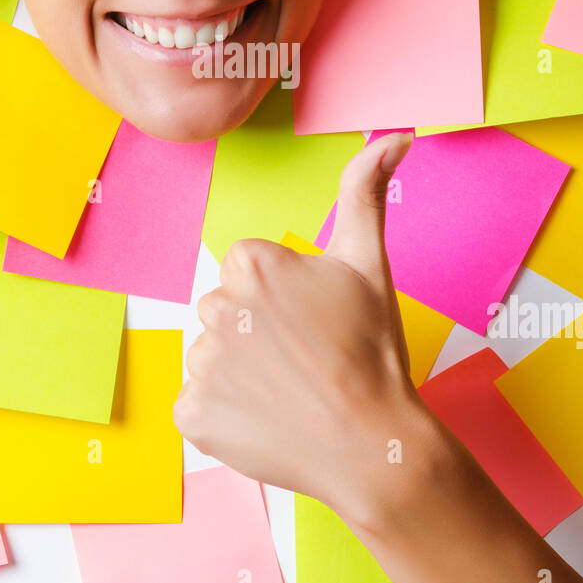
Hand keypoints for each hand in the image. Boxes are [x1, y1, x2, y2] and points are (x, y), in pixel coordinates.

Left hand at [174, 132, 435, 527]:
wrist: (374, 447)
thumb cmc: (374, 353)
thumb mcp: (370, 262)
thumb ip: (366, 190)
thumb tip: (393, 135)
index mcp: (251, 266)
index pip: (247, 269)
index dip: (283, 297)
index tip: (313, 321)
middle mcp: (216, 308)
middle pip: (226, 309)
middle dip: (258, 329)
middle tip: (305, 359)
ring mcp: (199, 365)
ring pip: (212, 354)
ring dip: (241, 370)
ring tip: (290, 392)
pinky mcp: (189, 415)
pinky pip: (198, 402)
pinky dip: (226, 413)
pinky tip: (267, 419)